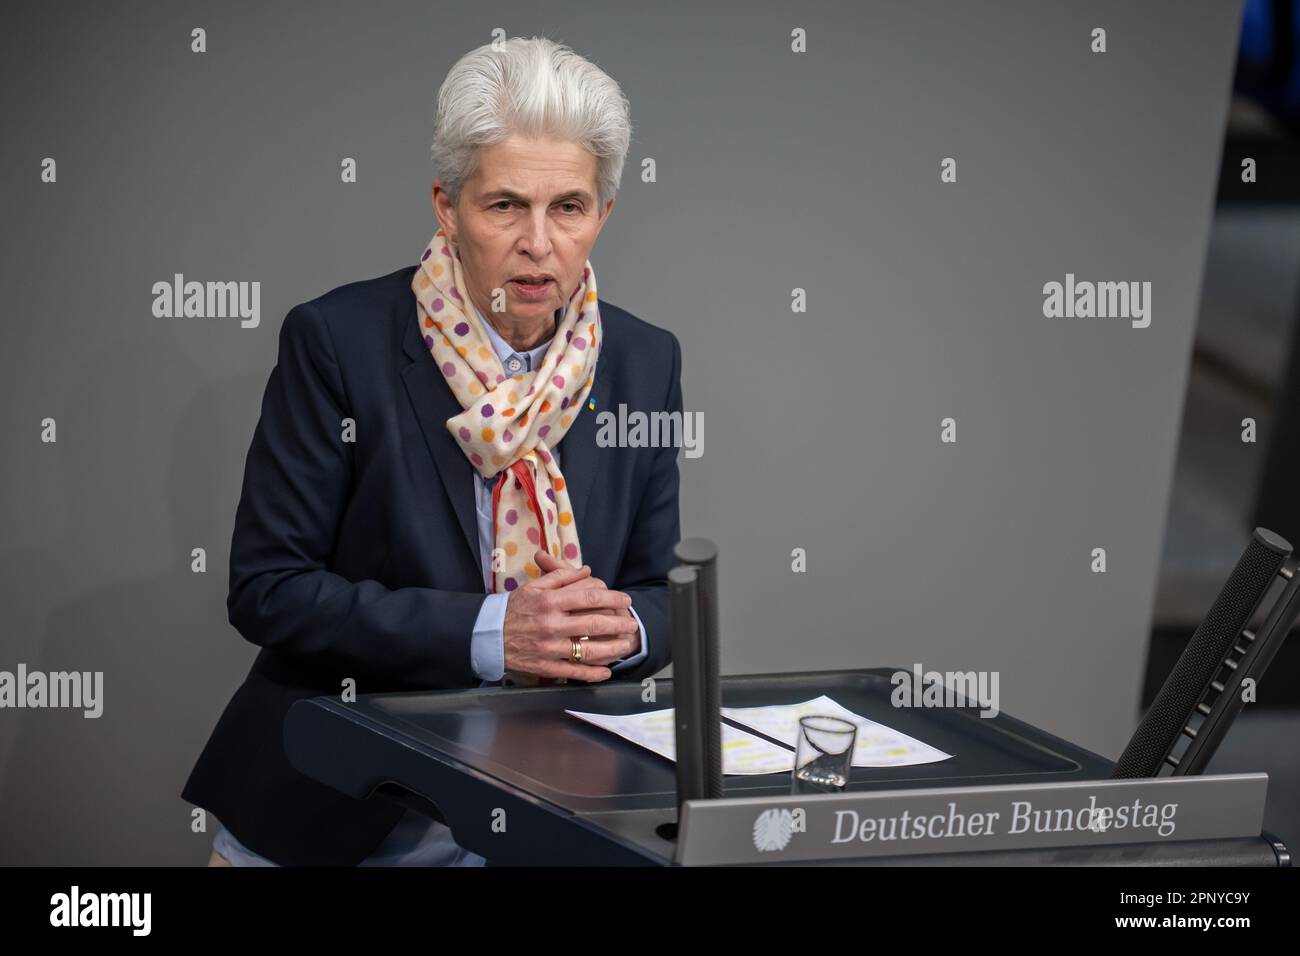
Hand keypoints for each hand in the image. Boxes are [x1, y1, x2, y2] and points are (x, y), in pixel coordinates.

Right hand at [501, 554, 640, 681]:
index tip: (625, 599)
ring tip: (626, 645)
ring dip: (612, 648)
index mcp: (550, 602)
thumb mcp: (534, 586)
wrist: (487, 635)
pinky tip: (607, 672)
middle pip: (594, 624)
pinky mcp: (545, 667)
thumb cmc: (513, 608)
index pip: (589, 598)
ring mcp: (549, 648)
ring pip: (588, 650)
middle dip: (619, 623)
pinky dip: (592, 673)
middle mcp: (551, 624)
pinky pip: (573, 672)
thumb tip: (587, 570)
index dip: (613, 598)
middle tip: (633, 623)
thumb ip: (560, 576)